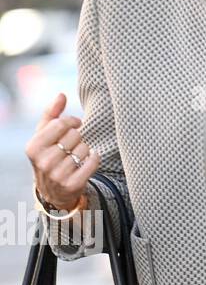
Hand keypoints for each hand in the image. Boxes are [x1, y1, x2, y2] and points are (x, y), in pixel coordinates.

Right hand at [25, 93, 98, 212]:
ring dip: (85, 150)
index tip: (75, 125)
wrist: (53, 190)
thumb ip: (52, 113)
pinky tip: (87, 161)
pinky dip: (94, 158)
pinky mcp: (73, 184)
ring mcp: (57, 175)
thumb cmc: (50, 154)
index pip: (61, 123)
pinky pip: (94, 161)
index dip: (72, 121)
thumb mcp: (44, 135)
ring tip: (75, 157)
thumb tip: (61, 94)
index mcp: (33, 147)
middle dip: (77, 137)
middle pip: (74, 135)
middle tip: (71, 146)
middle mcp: (43, 162)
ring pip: (85, 148)